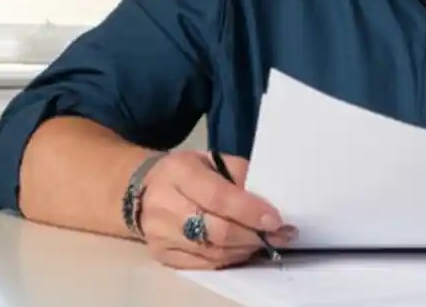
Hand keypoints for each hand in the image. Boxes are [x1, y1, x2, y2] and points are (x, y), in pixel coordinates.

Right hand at [137, 150, 296, 269]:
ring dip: (246, 248)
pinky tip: (244, 249)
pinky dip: (230, 258)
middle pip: (217, 230)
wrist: (144, 190)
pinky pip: (204, 264)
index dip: (249, 211)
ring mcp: (160, 234)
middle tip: (281, 235)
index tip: (276, 220)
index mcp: (178, 172)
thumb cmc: (187, 172)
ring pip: (213, 251)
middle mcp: (164, 204)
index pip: (218, 197)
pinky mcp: (163, 255)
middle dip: (254, 235)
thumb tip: (270, 199)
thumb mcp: (212, 159)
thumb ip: (239, 174)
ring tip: (267, 241)